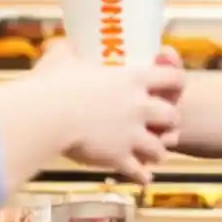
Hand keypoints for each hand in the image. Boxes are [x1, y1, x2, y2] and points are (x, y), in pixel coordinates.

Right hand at [33, 41, 183, 184]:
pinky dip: (142, 176)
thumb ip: (69, 50)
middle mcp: (139, 107)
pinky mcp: (118, 157)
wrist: (45, 116)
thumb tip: (66, 44)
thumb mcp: (62, 56)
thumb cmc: (52, 83)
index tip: (173, 87)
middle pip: (173, 117)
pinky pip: (139, 172)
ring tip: (152, 154)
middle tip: (162, 125)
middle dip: (170, 122)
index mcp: (132, 79)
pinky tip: (141, 177)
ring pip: (161, 149)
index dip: (177, 84)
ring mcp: (131, 134)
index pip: (174, 79)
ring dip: (158, 151)